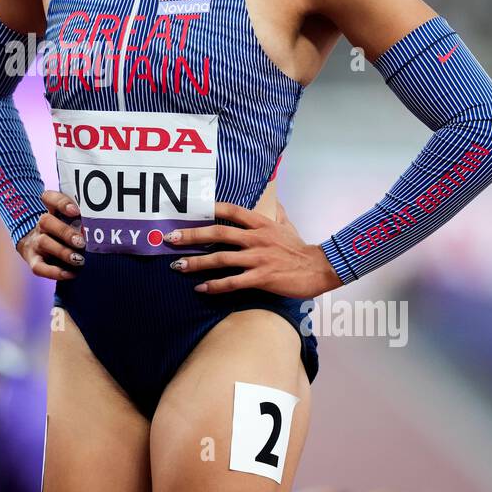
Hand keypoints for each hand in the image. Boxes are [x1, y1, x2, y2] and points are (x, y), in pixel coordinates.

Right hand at [15, 189, 85, 280]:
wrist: (33, 245)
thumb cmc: (61, 231)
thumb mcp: (67, 220)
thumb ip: (80, 218)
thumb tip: (101, 224)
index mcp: (49, 210)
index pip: (49, 198)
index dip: (61, 203)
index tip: (76, 211)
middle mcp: (40, 225)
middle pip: (46, 221)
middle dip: (64, 232)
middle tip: (81, 242)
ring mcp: (35, 243)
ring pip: (44, 242)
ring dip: (63, 252)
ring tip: (79, 260)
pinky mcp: (33, 260)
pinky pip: (40, 267)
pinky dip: (55, 272)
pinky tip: (71, 274)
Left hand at [164, 199, 342, 298]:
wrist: (320, 268)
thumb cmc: (301, 248)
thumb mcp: (288, 226)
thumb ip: (277, 214)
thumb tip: (274, 203)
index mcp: (261, 224)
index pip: (232, 210)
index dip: (210, 208)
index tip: (189, 209)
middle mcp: (256, 238)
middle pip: (218, 234)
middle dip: (192, 235)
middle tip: (171, 238)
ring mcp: (259, 258)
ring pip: (221, 259)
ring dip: (197, 263)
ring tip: (178, 265)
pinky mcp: (262, 278)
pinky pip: (234, 282)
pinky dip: (215, 286)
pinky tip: (200, 288)